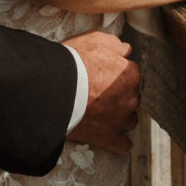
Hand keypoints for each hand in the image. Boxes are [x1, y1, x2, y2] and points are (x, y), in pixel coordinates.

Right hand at [64, 30, 138, 153]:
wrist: (53, 89)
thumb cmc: (73, 62)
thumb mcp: (96, 40)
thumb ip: (116, 45)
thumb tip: (126, 50)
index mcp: (130, 74)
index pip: (131, 73)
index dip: (117, 73)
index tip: (104, 74)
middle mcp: (130, 98)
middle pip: (132, 96)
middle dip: (120, 95)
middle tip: (101, 92)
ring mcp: (119, 119)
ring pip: (130, 120)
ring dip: (121, 116)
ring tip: (104, 113)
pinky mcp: (107, 137)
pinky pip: (122, 145)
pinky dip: (119, 142)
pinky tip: (113, 137)